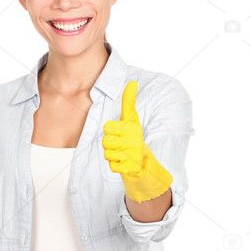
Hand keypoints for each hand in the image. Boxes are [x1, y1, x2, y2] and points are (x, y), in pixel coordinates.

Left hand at [102, 80, 172, 203]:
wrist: (145, 163)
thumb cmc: (135, 138)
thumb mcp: (132, 119)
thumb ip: (129, 101)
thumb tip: (132, 82)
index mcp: (131, 128)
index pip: (107, 127)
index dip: (110, 131)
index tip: (119, 133)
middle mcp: (132, 141)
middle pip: (105, 141)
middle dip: (110, 144)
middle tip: (120, 145)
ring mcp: (131, 155)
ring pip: (107, 154)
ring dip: (112, 155)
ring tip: (122, 153)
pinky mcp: (129, 168)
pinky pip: (112, 166)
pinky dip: (116, 166)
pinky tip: (123, 162)